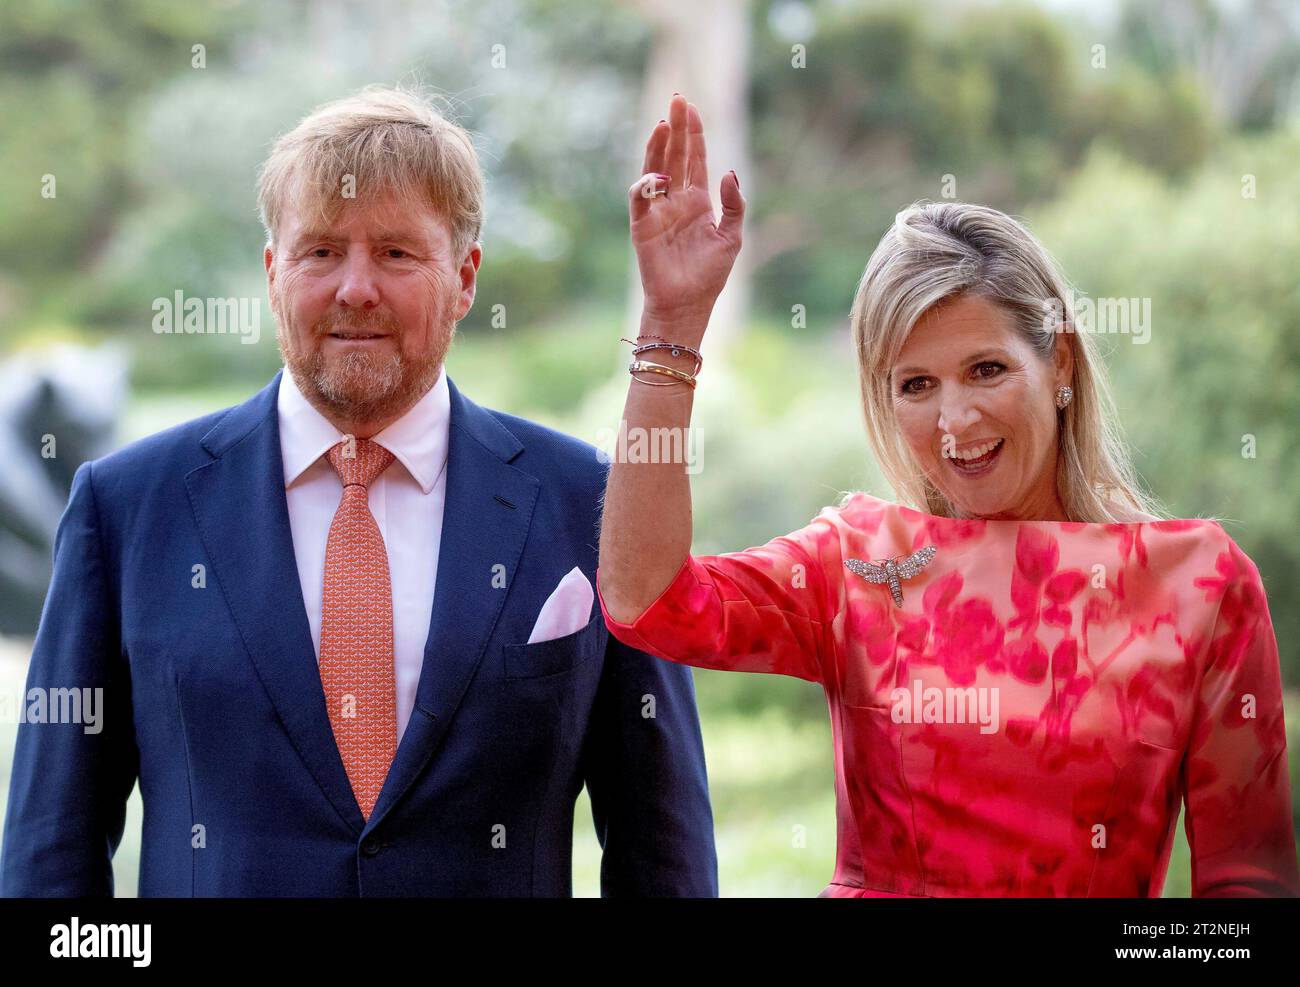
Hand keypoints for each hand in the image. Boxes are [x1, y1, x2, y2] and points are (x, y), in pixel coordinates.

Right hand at [628, 94, 744, 331]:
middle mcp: (675, 200)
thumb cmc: (709, 275)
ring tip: (664, 124)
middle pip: (674, 155)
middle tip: (677, 99)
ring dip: (658, 147)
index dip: (693, 133)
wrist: (688, 304)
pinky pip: (640, 198)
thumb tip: (729, 173)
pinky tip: (660, 176)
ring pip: (655, 169)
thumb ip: (734, 204)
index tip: (691, 107)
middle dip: (676, 128)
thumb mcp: (732, 237)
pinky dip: (646, 184)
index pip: (694, 158)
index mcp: (697, 200)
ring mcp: (657, 211)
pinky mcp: (641, 226)